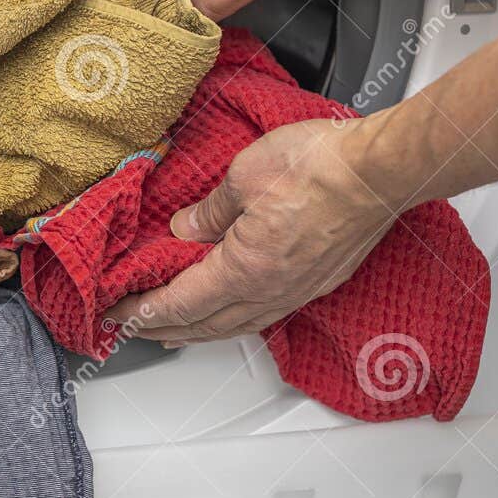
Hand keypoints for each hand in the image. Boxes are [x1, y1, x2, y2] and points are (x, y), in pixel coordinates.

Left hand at [105, 117, 400, 343]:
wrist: (381, 170)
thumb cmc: (320, 166)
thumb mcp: (243, 177)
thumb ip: (208, 211)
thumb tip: (184, 229)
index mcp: (244, 270)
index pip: (179, 304)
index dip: (143, 312)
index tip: (116, 313)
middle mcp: (271, 292)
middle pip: (205, 325)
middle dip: (164, 329)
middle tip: (133, 328)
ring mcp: (298, 291)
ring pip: (236, 326)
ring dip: (200, 330)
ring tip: (175, 330)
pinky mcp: (318, 282)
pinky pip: (265, 315)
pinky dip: (235, 321)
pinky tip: (232, 314)